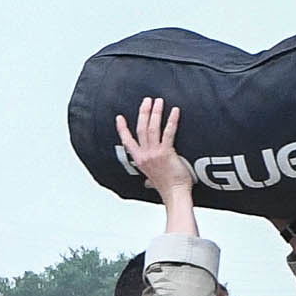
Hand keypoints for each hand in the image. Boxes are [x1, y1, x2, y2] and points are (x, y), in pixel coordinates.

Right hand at [116, 97, 194, 211]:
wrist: (175, 195)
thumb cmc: (167, 188)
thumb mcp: (152, 181)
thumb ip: (148, 177)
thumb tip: (148, 181)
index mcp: (139, 160)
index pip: (127, 141)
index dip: (122, 128)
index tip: (120, 118)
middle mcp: (145, 154)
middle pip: (141, 128)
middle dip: (143, 112)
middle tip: (147, 100)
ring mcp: (155, 153)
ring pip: (152, 127)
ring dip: (155, 112)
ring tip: (159, 101)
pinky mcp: (167, 152)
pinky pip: (169, 132)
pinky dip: (172, 120)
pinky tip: (175, 111)